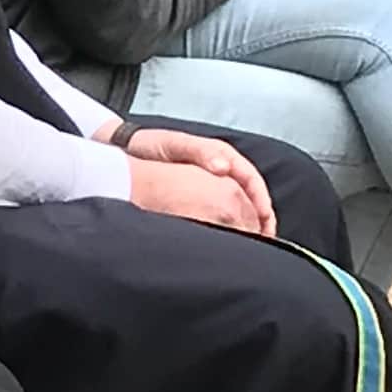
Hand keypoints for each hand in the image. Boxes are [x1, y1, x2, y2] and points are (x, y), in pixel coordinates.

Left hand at [123, 125, 275, 234]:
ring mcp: (211, 182)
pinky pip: (219, 212)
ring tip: (249, 246)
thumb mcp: (176, 145)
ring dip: (245, 225)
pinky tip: (224, 241)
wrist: (125, 150)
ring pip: (238, 206)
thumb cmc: (150, 144)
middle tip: (264, 242)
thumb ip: (201, 153)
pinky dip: (226, 226)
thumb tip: (225, 167)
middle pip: (250, 197)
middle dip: (259, 219)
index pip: (253, 181)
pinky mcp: (198, 195)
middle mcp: (221, 169)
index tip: (266, 223)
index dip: (262, 203)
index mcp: (222, 155)